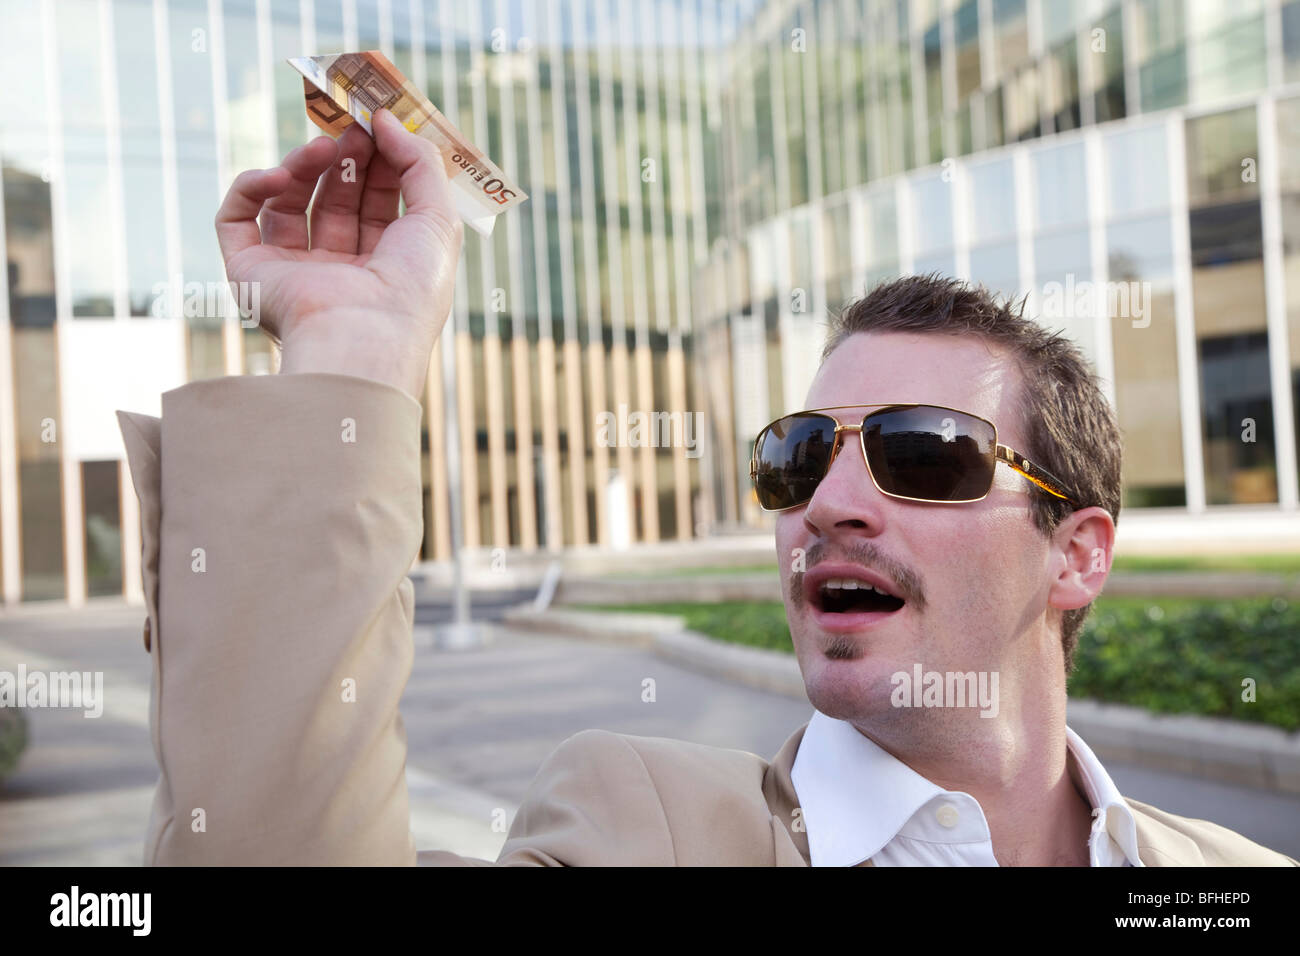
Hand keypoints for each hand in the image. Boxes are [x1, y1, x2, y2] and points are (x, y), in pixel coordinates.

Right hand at [214, 108, 463, 400]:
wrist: (363, 339)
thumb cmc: (410, 289)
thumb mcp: (439, 219)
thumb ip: (421, 163)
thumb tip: (387, 120)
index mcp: (385, 267)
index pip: (378, 202)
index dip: (381, 161)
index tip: (381, 124)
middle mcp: (338, 271)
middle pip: (335, 197)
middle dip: (346, 157)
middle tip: (353, 126)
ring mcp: (293, 272)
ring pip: (288, 201)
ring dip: (304, 166)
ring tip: (324, 148)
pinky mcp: (249, 273)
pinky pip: (236, 218)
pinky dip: (252, 186)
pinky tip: (279, 175)